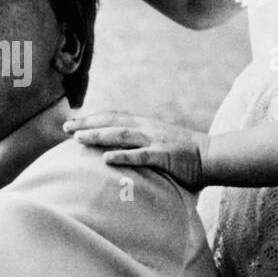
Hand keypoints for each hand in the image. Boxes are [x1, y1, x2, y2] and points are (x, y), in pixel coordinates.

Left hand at [65, 111, 208, 190]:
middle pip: (112, 122)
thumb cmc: (184, 154)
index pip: (113, 117)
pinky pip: (140, 155)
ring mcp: (155, 141)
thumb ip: (140, 144)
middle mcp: (147, 128)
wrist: (212, 156)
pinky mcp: (164, 156)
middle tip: (65, 128)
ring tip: (78, 139)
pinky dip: (122, 156)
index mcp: (145, 124)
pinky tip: (106, 159)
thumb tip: (118, 151)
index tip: (72, 122)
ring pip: (121, 135)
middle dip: (87, 124)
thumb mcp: (159, 143)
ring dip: (98, 136)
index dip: (92, 118)